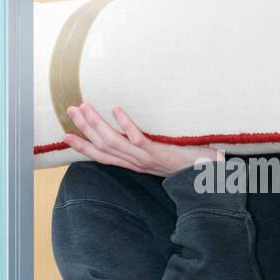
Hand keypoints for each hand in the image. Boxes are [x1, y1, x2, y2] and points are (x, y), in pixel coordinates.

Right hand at [63, 102, 223, 176]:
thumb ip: (152, 143)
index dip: (83, 147)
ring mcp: (148, 159)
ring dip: (97, 124)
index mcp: (137, 164)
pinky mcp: (160, 153)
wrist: (214, 173)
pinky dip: (126, 125)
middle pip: (103, 148)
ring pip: (115, 143)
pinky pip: (138, 140)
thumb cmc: (192, 160)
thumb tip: (140, 126)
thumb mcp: (165, 151)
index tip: (65, 136)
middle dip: (84, 129)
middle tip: (70, 110)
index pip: (104, 156)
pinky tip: (116, 109)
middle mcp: (138, 164)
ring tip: (85, 107)